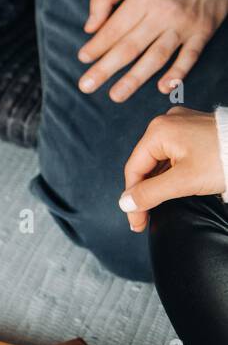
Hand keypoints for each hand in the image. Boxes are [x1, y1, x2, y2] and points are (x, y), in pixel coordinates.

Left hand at [78, 0, 226, 100]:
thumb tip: (90, 27)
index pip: (114, 29)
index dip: (96, 46)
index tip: (82, 59)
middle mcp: (164, 13)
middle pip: (131, 47)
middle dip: (106, 68)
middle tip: (86, 86)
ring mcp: (184, 25)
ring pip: (157, 56)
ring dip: (135, 79)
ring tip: (116, 95)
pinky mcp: (202, 32)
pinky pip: (190, 56)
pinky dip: (178, 73)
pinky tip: (164, 87)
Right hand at [120, 107, 223, 230]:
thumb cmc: (226, 159)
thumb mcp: (184, 181)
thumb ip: (150, 193)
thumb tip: (126, 203)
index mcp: (158, 130)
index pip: (134, 169)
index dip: (132, 198)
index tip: (136, 221)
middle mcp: (167, 123)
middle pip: (146, 165)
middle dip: (146, 192)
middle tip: (146, 217)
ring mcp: (182, 125)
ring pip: (161, 161)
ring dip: (159, 184)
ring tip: (162, 205)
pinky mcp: (195, 131)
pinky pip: (175, 154)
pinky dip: (173, 173)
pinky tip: (176, 187)